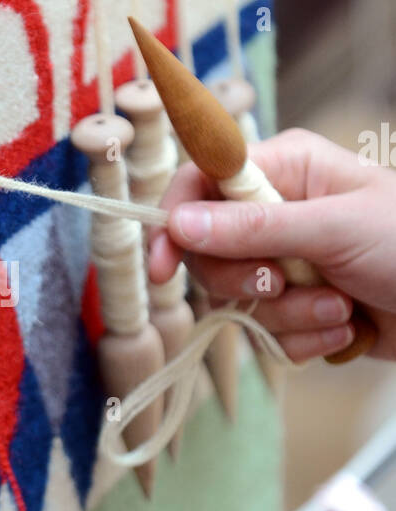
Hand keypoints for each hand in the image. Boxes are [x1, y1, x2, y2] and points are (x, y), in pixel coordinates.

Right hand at [149, 128, 395, 362]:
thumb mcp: (334, 228)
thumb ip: (254, 227)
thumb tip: (179, 224)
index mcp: (284, 170)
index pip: (200, 184)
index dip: (175, 223)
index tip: (162, 266)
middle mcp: (279, 213)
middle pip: (210, 254)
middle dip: (251, 281)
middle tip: (287, 281)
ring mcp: (290, 264)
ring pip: (242, 302)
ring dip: (293, 316)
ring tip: (342, 306)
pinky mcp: (303, 310)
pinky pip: (270, 336)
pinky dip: (308, 340)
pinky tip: (348, 326)